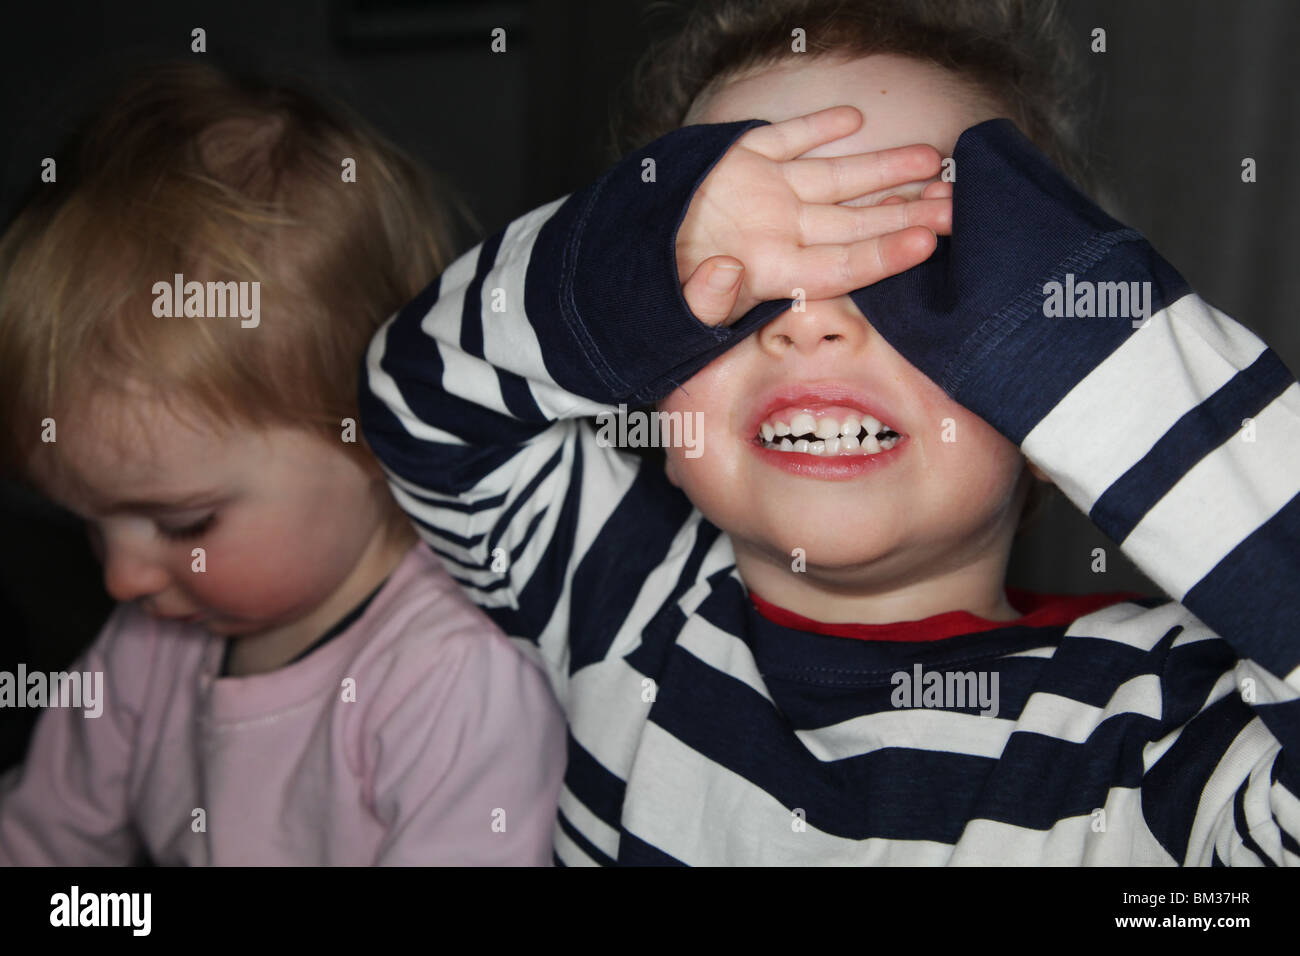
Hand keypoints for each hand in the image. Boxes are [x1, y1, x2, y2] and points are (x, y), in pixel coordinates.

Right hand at [676, 106, 951, 325]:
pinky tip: (855, 120)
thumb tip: (725, 271)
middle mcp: (779, 232)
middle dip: (907, 212)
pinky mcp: (742, 161)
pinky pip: (787, 139)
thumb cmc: (656, 292)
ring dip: (882, 168)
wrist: (627, 257)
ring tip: (931, 161)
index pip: (841, 266)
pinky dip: (818, 128)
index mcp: (771, 272)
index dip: (884, 255)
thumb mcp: (675, 308)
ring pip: (836, 179)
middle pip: (856, 223)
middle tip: (957, 204)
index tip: (927, 242)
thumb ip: (703, 297)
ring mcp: (765, 194)